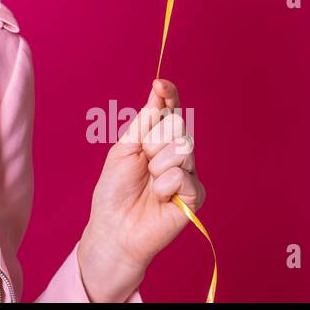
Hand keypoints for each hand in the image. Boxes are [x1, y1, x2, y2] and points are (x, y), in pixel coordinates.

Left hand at [76, 78, 204, 300]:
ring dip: (158, 165)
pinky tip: (160, 198)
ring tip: (150, 183)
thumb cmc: (115, 189)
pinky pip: (183, 175)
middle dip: (153, 141)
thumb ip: (145, 122)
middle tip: (142, 163)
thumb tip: (157, 90)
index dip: (168, 94)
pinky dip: (165, 186)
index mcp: (158, 139)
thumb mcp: (125, 148)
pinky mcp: (195, 194)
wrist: (114, 226)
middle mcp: (177, 152)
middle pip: (177, 126)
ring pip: (182, 148)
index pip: (171, 110)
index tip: (160, 83)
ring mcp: (188, 172)